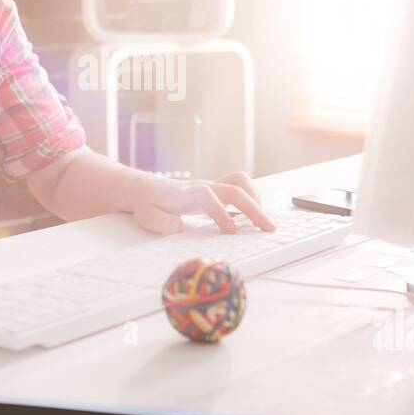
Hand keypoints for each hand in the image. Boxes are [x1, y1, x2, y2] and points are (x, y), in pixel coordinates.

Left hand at [124, 171, 275, 234]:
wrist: (145, 188)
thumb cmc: (148, 203)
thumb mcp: (147, 215)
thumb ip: (161, 222)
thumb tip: (178, 227)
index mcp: (188, 193)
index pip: (210, 198)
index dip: (222, 214)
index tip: (231, 232)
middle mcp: (204, 186)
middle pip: (234, 189)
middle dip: (253, 208)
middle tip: (268, 228)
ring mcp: (212, 186)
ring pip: (241, 183)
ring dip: (256, 199)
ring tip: (264, 220)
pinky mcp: (216, 191)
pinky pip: (240, 186)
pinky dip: (251, 196)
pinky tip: (254, 214)